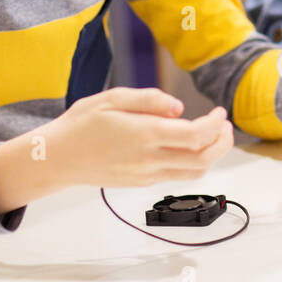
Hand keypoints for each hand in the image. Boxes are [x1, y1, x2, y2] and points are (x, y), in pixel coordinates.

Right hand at [44, 87, 233, 186]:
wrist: (56, 159)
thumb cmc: (80, 125)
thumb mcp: (112, 98)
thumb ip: (149, 100)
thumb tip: (178, 107)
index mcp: (144, 135)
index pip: (196, 136)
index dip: (216, 125)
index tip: (219, 112)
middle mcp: (149, 159)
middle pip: (203, 159)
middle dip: (223, 143)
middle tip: (225, 126)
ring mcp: (146, 175)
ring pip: (193, 172)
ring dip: (210, 155)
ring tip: (213, 136)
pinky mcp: (140, 182)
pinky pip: (176, 176)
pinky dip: (191, 162)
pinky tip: (186, 145)